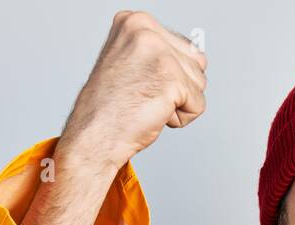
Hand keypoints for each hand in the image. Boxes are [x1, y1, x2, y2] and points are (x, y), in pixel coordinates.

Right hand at [58, 10, 207, 171]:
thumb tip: (196, 55)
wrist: (95, 133)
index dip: (170, 74)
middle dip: (179, 87)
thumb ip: (159, 51)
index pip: (185, 47)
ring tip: (148, 103)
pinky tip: (154, 114)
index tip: (140, 81)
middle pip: (197, 63)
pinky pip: (198, 105)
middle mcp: (147, 31)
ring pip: (199, 83)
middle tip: (145, 94)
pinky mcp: (171, 80)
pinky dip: (181, 118)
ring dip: (179, 103)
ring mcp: (160, 53)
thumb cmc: (110, 105)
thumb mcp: (132, 61)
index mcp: (135, 21)